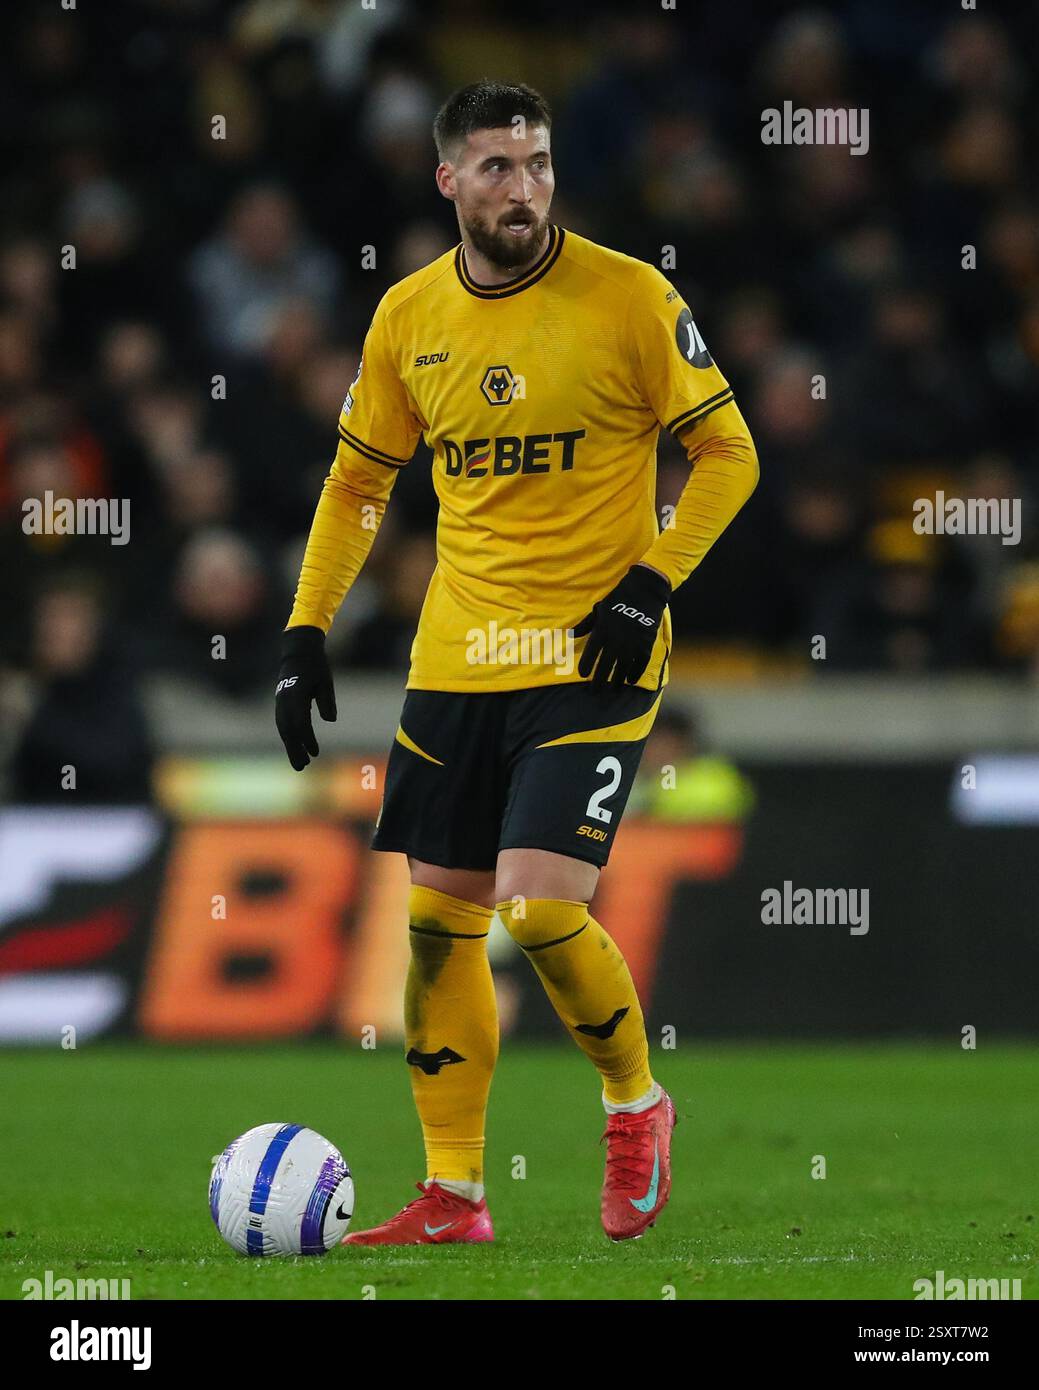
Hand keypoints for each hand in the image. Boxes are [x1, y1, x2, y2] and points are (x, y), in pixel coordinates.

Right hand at [275, 625, 336, 769]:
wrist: (298, 651)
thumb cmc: (316, 666)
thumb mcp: (326, 681)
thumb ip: (327, 700)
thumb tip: (330, 720)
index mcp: (296, 694)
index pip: (300, 722)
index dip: (307, 739)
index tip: (315, 752)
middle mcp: (285, 699)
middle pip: (288, 729)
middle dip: (294, 749)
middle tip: (302, 767)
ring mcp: (280, 701)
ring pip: (283, 728)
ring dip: (290, 746)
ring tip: (299, 763)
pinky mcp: (280, 702)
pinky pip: (282, 723)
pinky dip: (288, 737)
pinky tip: (295, 748)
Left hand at [572, 564, 669, 688]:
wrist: (645, 591)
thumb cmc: (619, 599)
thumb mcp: (599, 609)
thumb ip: (585, 624)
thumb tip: (571, 634)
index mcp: (603, 629)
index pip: (591, 652)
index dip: (586, 665)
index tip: (583, 675)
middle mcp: (616, 639)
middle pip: (606, 665)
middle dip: (599, 681)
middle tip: (594, 692)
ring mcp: (632, 643)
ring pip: (623, 668)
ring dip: (616, 681)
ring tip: (612, 691)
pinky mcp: (646, 644)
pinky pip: (640, 664)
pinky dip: (635, 674)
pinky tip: (630, 681)